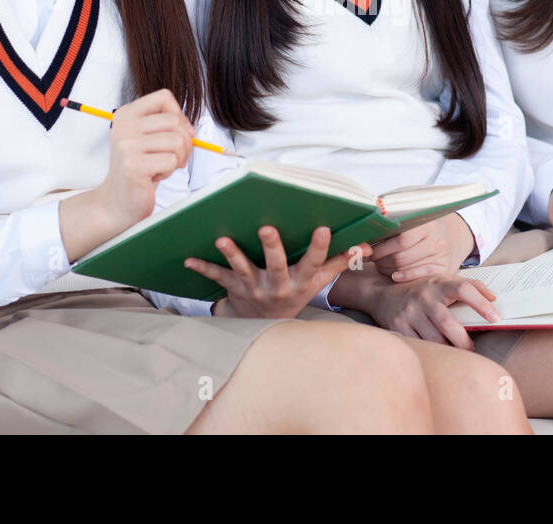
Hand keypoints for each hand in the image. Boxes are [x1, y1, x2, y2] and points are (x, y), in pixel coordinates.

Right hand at [95, 89, 193, 228]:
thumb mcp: (147, 139)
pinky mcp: (134, 166)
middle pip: (175, 121)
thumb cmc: (138, 168)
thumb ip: (166, 125)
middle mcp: (124, 127)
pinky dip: (170, 171)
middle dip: (185, 141)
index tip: (177, 132)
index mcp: (126, 115)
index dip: (179, 115)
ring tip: (162, 166)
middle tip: (176, 156)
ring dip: (178, 158)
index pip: (164, 97)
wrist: (118, 200)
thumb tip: (191, 128)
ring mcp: (127, 146)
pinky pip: (171, 161)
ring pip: (177, 141)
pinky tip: (155, 176)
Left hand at [185, 226, 369, 318]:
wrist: (265, 325)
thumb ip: (339, 263)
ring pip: (244, 269)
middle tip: (267, 228)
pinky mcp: (234, 290)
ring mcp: (255, 288)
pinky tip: (188, 258)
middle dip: (272, 246)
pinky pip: (217, 278)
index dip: (320, 247)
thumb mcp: (318, 283)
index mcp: (301, 281)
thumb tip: (365, 246)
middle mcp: (279, 285)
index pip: (315, 263)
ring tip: (222, 239)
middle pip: (277, 265)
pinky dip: (203, 267)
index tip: (323, 227)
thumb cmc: (294, 294)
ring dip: (233, 253)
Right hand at [370, 273, 500, 349]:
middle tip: (471, 349)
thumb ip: (470, 286)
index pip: (463, 289)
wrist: (383, 293)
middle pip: (448, 323)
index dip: (481, 303)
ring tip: (455, 354)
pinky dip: (431, 352)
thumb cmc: (422, 289)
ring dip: (447, 350)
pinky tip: (437, 354)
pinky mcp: (398, 326)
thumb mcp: (443, 280)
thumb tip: (494, 298)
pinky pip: (419, 345)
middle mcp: (424, 297)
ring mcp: (410, 312)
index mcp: (439, 283)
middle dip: (463, 341)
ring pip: (434, 339)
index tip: (495, 318)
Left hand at [371, 214, 476, 282]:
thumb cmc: (422, 222)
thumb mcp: (409, 210)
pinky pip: (420, 276)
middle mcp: (435, 240)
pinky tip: (394, 276)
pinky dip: (405, 277)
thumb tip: (370, 212)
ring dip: (387, 269)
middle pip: (400, 257)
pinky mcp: (442, 269)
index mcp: (425, 224)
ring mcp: (440, 256)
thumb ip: (390, 210)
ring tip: (380, 264)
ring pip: (406, 268)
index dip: (380, 248)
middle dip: (380, 260)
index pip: (400, 240)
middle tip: (371, 258)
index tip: (367, 249)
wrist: (451, 234)